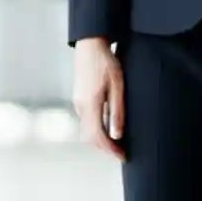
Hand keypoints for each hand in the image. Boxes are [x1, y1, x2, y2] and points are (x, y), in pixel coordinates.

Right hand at [73, 37, 125, 159]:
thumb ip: (117, 110)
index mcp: (90, 104)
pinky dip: (97, 129)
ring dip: (101, 140)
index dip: (110, 150)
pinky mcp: (80, 97)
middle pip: (90, 137)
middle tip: (122, 153)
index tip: (123, 156)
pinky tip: (109, 127)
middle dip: (105, 148)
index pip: (98, 137)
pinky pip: (87, 120)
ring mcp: (78, 102)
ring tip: (118, 143)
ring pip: (87, 129)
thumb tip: (117, 135)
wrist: (91, 44)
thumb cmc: (107, 62)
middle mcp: (81, 106)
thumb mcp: (117, 85)